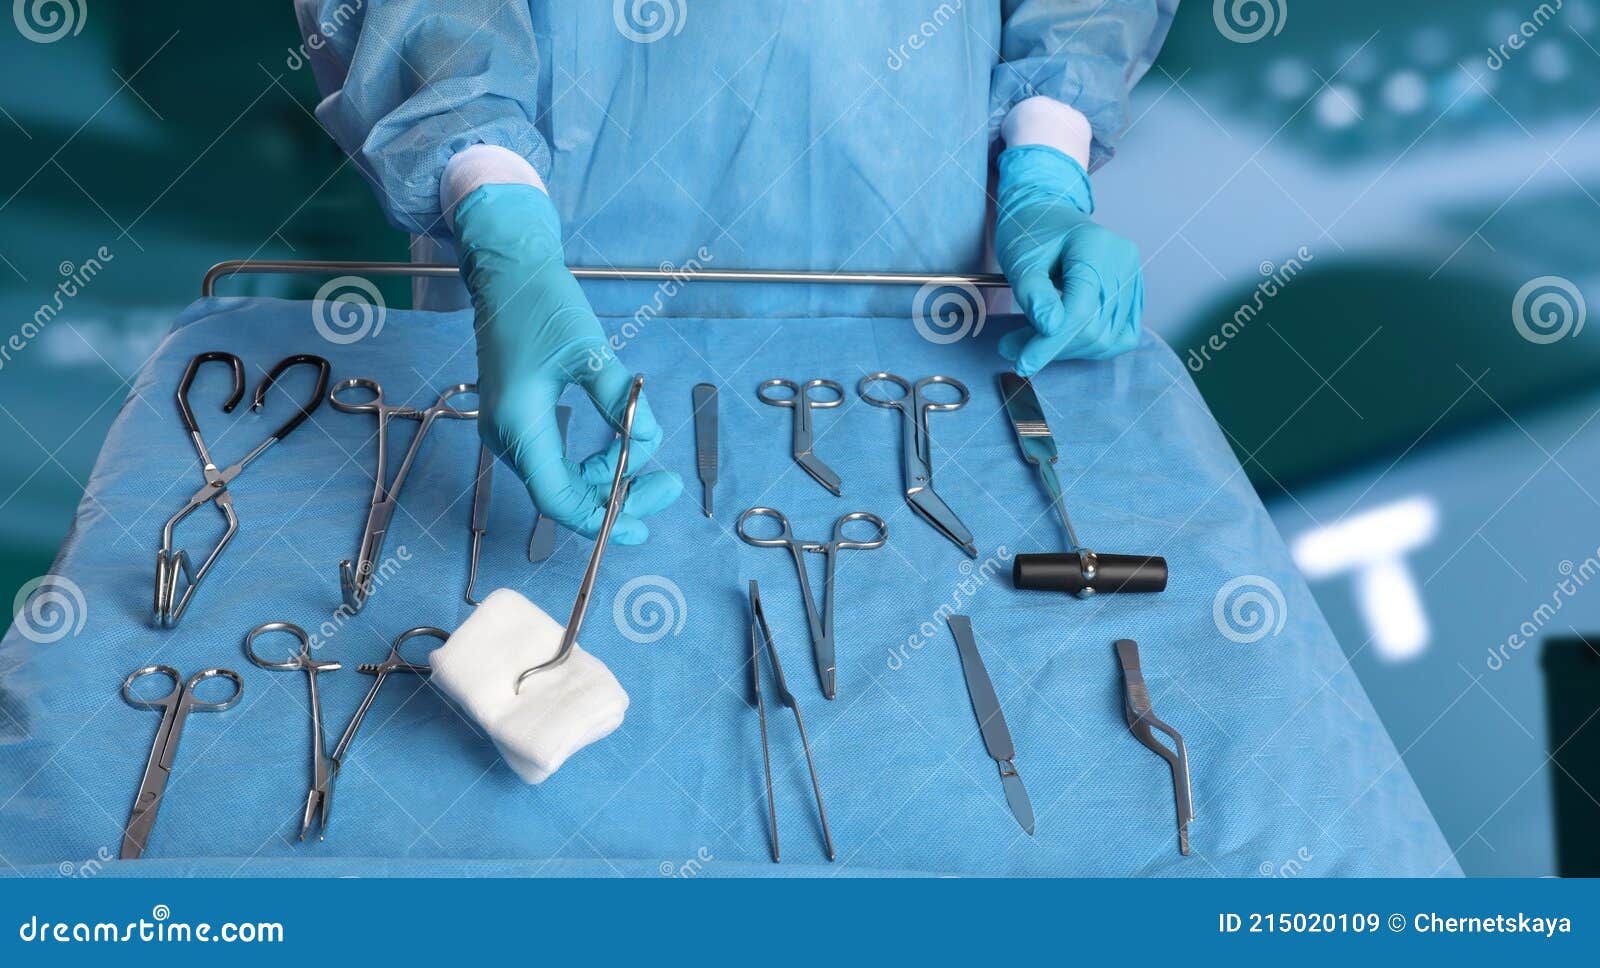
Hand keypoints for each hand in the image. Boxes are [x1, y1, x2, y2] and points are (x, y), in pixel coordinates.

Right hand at [454, 183, 681, 542]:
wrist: (507, 271)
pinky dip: (596, 459)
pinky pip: (560, 458)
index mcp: (519, 424)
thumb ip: (619, 397)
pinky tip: (626, 441)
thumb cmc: (542, 303)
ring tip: (651, 445)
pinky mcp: (521, 421)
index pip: (559, 499)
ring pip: (566, 478)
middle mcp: (509, 437)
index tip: (643, 526)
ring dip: (611, 474)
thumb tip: (647, 439)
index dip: (601, 521)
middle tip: (669, 483)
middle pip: (566, 495)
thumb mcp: (589, 348)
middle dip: (619, 495)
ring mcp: (512, 431)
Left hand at [994, 145, 1143, 374]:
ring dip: (1068, 350)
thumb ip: (1034, 295)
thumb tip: (1050, 329)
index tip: (1022, 363)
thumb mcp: (1021, 260)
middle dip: (1054, 348)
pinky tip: (1064, 338)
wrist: (1047, 213)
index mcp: (1096, 247)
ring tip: (1033, 341)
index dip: (1050, 344)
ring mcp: (1133, 277)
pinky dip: (1092, 345)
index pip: (1079, 311)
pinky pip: (1120, 335)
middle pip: (1094, 329)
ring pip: (1106, 338)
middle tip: (1014, 349)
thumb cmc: (1031, 232)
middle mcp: (1123, 262)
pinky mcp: (1133, 293)